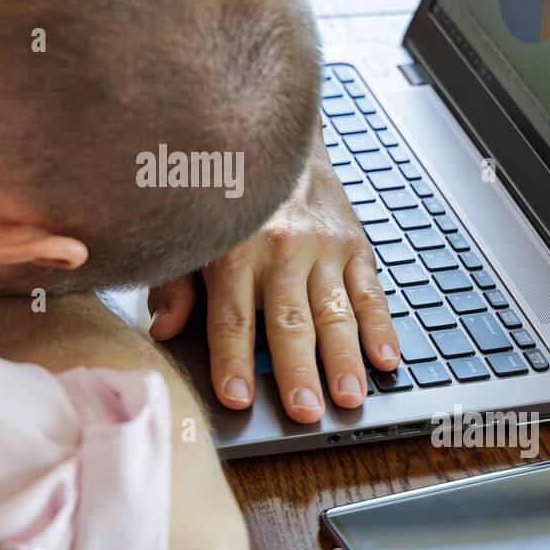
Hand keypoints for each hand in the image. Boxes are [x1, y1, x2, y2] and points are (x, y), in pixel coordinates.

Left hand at [147, 143, 399, 422]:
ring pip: (334, 311)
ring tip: (348, 397)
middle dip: (297, 370)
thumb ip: (175, 283)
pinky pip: (370, 290)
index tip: (235, 398)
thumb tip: (164, 330)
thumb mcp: (192, 233)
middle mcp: (281, 249)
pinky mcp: (355, 244)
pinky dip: (381, 326)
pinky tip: (386, 360)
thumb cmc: (228, 197)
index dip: (233, 360)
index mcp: (234, 251)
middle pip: (289, 321)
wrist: (278, 138)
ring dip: (344, 358)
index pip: (232, 317)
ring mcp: (324, 247)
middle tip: (304, 411)